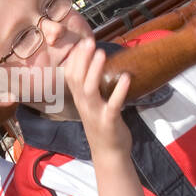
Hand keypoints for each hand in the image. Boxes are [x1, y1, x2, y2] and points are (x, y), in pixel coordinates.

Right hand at [63, 36, 130, 154]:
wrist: (109, 155)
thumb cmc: (102, 127)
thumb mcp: (92, 106)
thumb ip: (91, 88)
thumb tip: (95, 67)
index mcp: (80, 100)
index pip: (70, 76)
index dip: (74, 58)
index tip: (81, 41)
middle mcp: (84, 105)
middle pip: (77, 79)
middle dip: (82, 59)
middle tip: (88, 40)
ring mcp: (95, 114)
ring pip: (89, 90)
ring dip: (94, 70)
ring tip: (101, 53)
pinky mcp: (109, 122)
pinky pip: (113, 105)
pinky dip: (119, 91)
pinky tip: (125, 77)